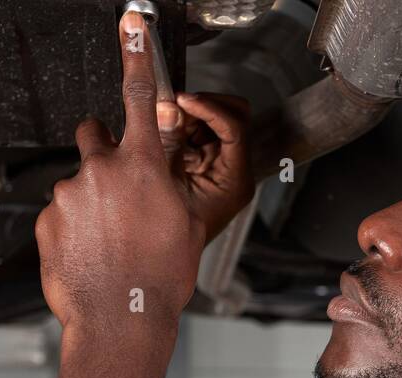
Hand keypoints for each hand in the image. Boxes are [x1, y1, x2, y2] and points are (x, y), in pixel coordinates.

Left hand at [34, 11, 203, 354]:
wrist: (119, 321)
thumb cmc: (157, 281)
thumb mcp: (184, 226)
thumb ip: (166, 187)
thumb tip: (154, 178)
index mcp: (142, 167)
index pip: (141, 95)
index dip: (137, 53)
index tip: (132, 22)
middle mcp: (101, 171)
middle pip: (94, 135)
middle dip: (103, 152)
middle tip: (116, 190)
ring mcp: (69, 194)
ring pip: (78, 181)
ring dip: (90, 200)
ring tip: (108, 242)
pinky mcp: (47, 219)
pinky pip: (60, 212)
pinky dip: (73, 228)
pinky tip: (90, 254)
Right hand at [158, 92, 254, 240]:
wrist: (167, 253)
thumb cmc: (171, 231)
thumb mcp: (166, 183)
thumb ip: (168, 143)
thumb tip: (167, 108)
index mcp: (236, 180)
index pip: (235, 129)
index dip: (209, 108)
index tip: (183, 100)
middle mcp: (236, 170)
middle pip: (233, 116)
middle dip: (202, 108)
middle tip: (174, 109)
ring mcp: (223, 164)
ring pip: (215, 120)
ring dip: (190, 116)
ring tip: (167, 127)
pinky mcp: (208, 161)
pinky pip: (200, 131)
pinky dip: (183, 126)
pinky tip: (169, 138)